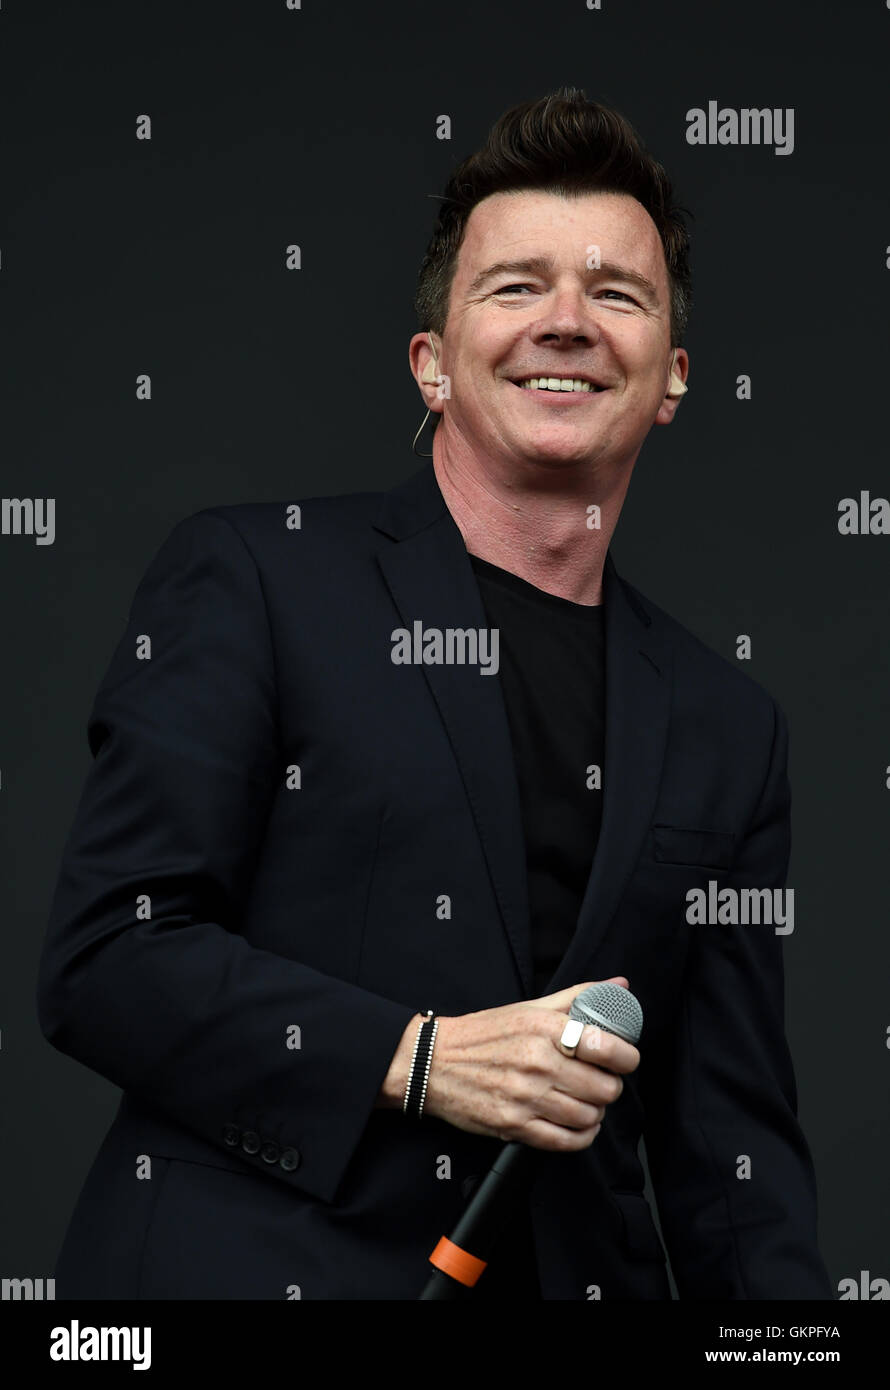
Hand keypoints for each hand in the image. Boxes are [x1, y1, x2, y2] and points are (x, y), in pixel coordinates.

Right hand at [418, 978, 638, 1150]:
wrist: (431, 1062)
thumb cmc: (484, 1034)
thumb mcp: (529, 1007)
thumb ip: (578, 997)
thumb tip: (619, 986)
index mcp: (543, 1028)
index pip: (607, 1047)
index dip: (627, 1057)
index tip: (624, 1059)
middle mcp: (537, 1062)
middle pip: (604, 1088)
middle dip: (610, 1086)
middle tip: (600, 1081)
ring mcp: (525, 1097)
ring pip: (589, 1117)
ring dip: (595, 1112)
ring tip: (586, 1102)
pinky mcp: (513, 1126)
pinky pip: (566, 1142)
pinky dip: (581, 1137)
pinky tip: (577, 1125)